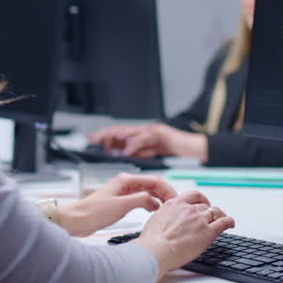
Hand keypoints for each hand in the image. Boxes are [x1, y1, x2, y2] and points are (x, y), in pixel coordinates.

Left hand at [58, 174, 177, 236]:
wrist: (77, 221)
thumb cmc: (93, 212)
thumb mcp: (121, 206)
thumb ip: (140, 200)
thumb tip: (153, 199)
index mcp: (125, 180)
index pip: (154, 180)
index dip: (167, 189)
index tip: (175, 199)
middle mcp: (125, 184)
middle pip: (152, 185)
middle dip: (164, 194)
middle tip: (174, 206)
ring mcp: (123, 193)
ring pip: (147, 192)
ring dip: (158, 199)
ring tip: (166, 209)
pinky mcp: (121, 202)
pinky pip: (140, 200)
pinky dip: (149, 204)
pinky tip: (153, 211)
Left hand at [88, 124, 207, 161]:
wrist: (193, 146)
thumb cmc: (174, 148)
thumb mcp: (152, 152)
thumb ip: (139, 151)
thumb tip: (124, 152)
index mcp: (140, 134)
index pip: (117, 134)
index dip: (103, 136)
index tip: (90, 139)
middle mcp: (143, 130)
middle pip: (119, 130)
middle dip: (104, 134)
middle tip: (91, 138)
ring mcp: (151, 130)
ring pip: (129, 132)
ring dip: (116, 138)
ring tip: (104, 143)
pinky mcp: (160, 133)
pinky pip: (144, 139)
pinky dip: (134, 145)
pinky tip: (127, 150)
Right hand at [133, 190, 233, 276]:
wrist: (156, 250)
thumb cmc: (151, 241)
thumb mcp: (154, 221)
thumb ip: (165, 217)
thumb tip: (166, 222)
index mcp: (174, 204)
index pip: (193, 195)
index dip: (201, 199)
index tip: (203, 203)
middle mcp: (188, 209)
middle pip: (205, 206)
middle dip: (209, 210)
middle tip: (210, 216)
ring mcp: (199, 220)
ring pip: (215, 212)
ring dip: (219, 215)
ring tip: (222, 219)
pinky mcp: (208, 232)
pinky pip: (224, 222)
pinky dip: (229, 221)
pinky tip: (231, 224)